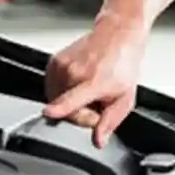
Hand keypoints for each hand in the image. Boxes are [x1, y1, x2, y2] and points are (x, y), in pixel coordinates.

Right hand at [42, 13, 148, 147]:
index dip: (60, 108)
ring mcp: (63, 66)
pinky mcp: (53, 62)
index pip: (73, 98)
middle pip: (65, 110)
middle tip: (97, 101)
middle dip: (80, 113)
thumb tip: (98, 140)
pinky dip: (63, 91)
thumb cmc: (122, 63)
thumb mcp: (125, 97)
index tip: (49, 112)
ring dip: (71, 102)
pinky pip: (52, 88)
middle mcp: (76, 72)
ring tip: (88, 89)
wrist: (117, 35)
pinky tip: (78, 83)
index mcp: (95, 81)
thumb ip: (110, 121)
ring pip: (56, 100)